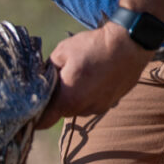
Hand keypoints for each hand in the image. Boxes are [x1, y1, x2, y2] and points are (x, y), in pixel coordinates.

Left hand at [36, 22, 154, 128]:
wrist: (131, 42)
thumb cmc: (95, 46)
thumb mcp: (62, 52)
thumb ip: (47, 70)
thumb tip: (39, 78)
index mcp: (68, 100)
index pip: (43, 121)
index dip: (34, 116)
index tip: (31, 107)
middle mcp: (84, 109)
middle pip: (60, 112)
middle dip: (57, 99)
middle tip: (60, 79)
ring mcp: (100, 107)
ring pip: (78, 107)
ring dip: (75, 96)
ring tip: (81, 75)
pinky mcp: (112, 102)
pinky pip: (93, 102)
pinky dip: (89, 93)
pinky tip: (94, 77)